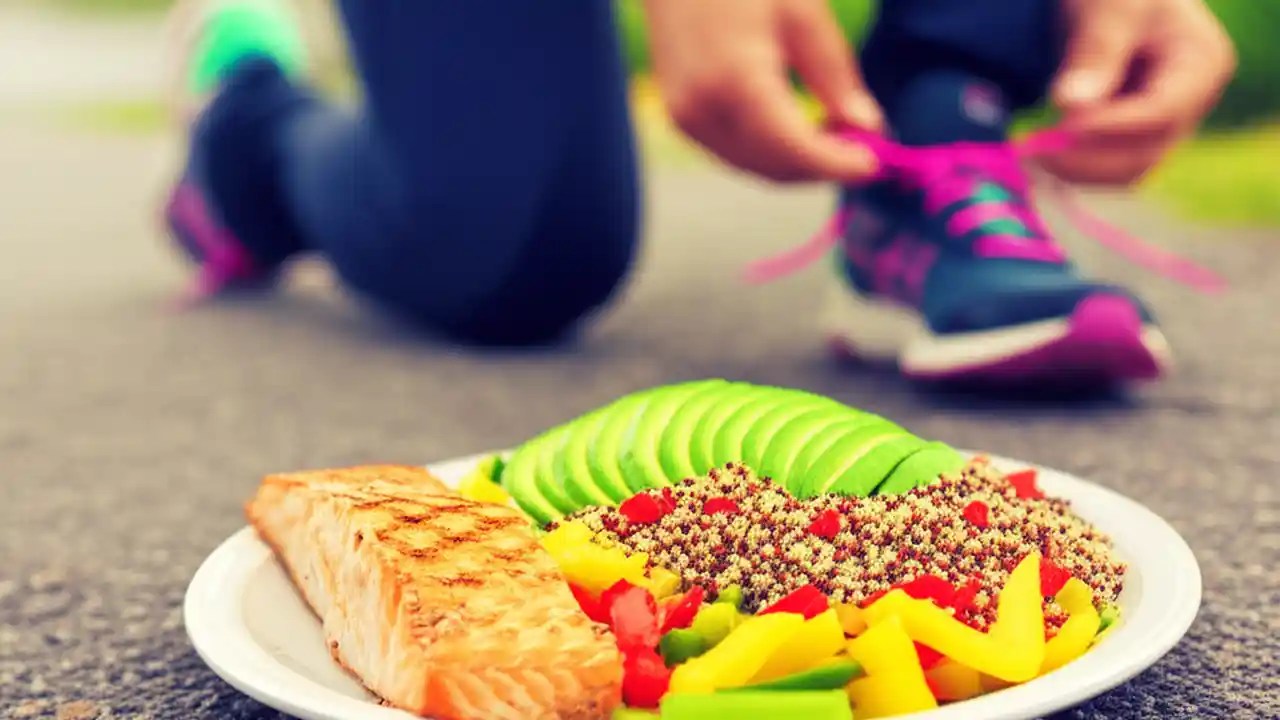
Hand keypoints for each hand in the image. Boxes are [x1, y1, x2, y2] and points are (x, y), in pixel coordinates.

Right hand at [643, 0, 881, 182]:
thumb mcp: (802, 14)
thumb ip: (834, 76)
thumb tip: (867, 126)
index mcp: (737, 82)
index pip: (796, 150)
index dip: (839, 165)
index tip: (876, 163)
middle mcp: (704, 112)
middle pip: (776, 169)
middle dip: (821, 167)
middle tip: (861, 145)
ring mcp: (686, 119)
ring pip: (755, 167)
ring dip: (797, 163)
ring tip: (833, 132)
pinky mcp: (680, 117)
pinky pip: (735, 152)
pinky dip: (770, 152)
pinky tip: (796, 127)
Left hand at [1042, 0, 1235, 184]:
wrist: (1116, 1)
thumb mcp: (1109, 9)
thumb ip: (1095, 53)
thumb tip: (1069, 104)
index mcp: (1201, 63)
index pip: (1162, 111)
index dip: (1111, 126)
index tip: (1063, 126)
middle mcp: (1193, 102)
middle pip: (1146, 152)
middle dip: (1089, 157)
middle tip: (1036, 149)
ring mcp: (1168, 125)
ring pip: (1127, 170)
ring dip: (1079, 169)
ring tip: (1035, 150)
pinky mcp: (1139, 137)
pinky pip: (1111, 167)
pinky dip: (1078, 167)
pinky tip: (1045, 153)